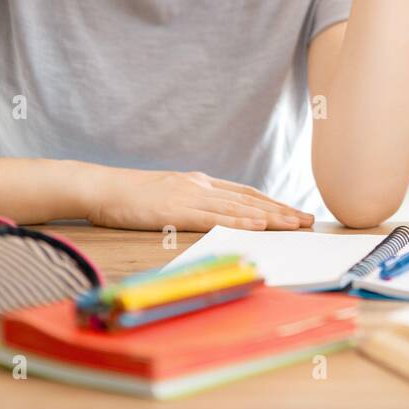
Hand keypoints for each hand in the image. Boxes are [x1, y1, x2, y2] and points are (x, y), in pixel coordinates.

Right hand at [84, 167, 314, 231]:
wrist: (99, 188)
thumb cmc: (129, 197)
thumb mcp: (167, 196)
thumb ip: (192, 203)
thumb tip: (214, 216)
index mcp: (199, 183)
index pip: (245, 193)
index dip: (273, 203)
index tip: (295, 212)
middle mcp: (200, 186)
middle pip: (250, 199)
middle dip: (282, 210)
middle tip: (309, 220)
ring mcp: (189, 196)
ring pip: (239, 207)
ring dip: (271, 217)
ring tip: (295, 225)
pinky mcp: (176, 210)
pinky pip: (214, 217)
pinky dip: (240, 221)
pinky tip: (259, 225)